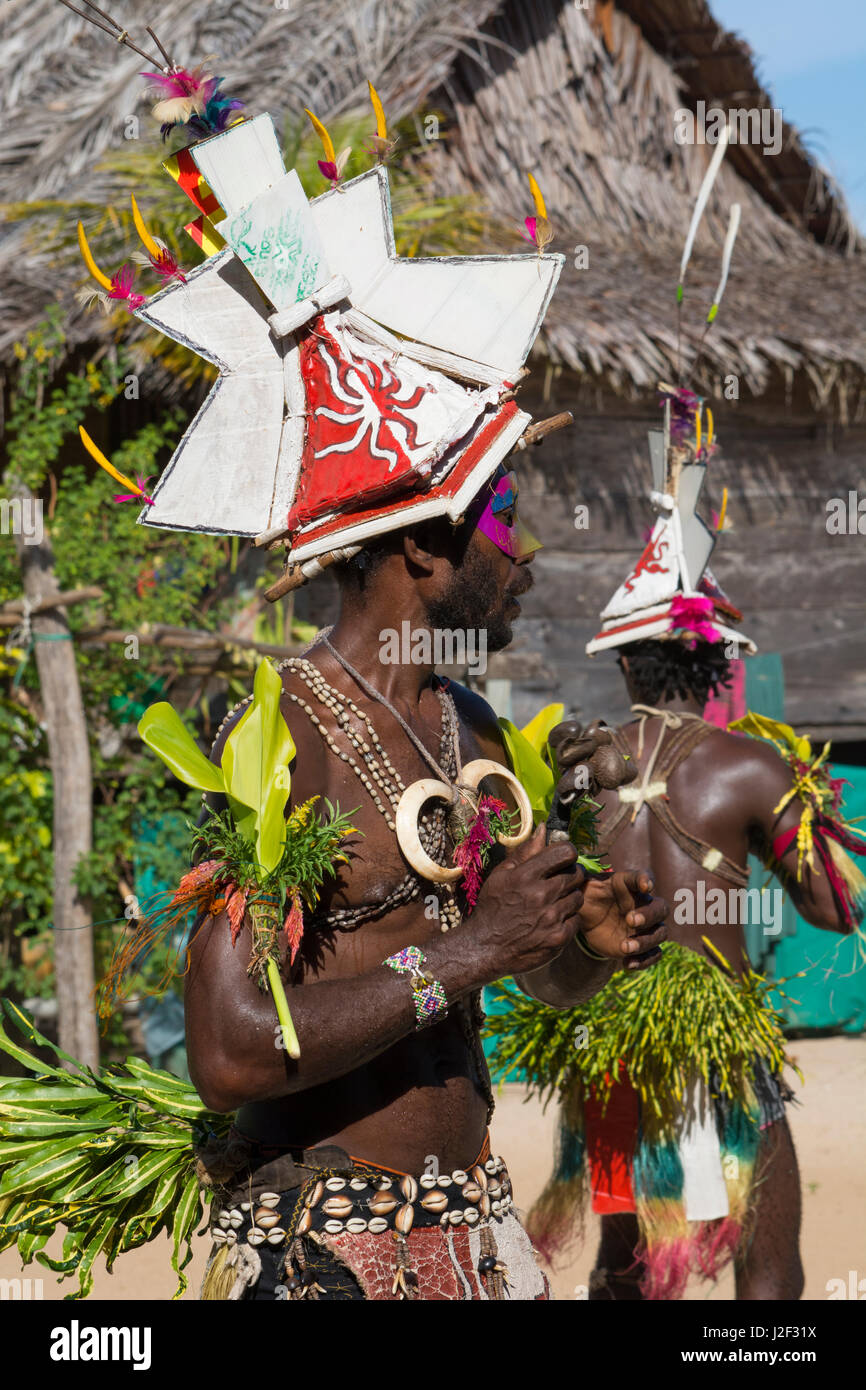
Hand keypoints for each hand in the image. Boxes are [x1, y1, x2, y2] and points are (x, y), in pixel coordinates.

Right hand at [470, 825, 585, 980]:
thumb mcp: (501, 875)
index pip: (566, 852)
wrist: (485, 948)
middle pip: (576, 874)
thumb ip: (525, 851)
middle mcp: (541, 895)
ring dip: (569, 898)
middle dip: (570, 876)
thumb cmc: (492, 907)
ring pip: (578, 897)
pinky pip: (577, 919)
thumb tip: (544, 828)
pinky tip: (553, 921)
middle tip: (558, 883)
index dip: (568, 854)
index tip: (562, 860)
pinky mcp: (558, 938)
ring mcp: (551, 918)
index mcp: (526, 875)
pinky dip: (568, 919)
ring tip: (553, 904)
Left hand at [577, 870, 666, 970]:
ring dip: (646, 941)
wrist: (589, 922)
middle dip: (649, 915)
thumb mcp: (583, 889)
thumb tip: (576, 871)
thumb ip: (582, 881)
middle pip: (660, 907)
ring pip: (660, 933)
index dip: (646, 879)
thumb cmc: (589, 898)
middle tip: (630, 920)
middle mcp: (642, 904)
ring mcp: (645, 927)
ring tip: (625, 947)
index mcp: (628, 885)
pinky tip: (627, 964)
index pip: (642, 877)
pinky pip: (654, 954)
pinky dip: (645, 961)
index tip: (646, 886)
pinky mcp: (642, 946)